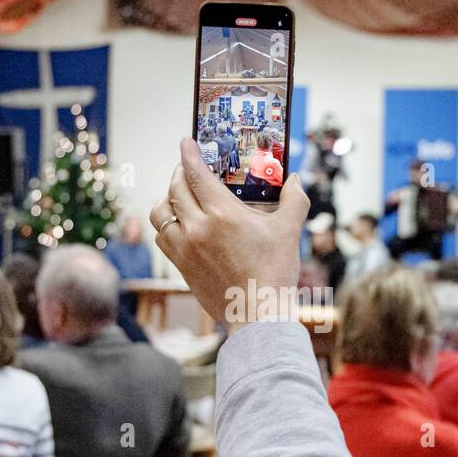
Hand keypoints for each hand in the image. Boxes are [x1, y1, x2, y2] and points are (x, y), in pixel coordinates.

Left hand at [150, 138, 307, 323]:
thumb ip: (294, 200)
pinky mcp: (181, 266)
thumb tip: (296, 179)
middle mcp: (197, 227)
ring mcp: (185, 248)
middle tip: (189, 168)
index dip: (189, 153)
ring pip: (161, 213)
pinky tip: (179, 225)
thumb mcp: (289, 231)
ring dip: (167, 199)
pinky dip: (166, 225)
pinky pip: (162, 237)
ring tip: (179, 196)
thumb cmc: (274, 272)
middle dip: (180, 172)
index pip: (195, 173)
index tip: (186, 142)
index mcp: (222, 213)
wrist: (258, 314)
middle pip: (175, 188)